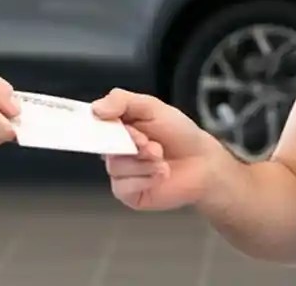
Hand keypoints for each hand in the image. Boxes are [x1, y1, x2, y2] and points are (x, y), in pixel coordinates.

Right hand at [92, 88, 216, 210]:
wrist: (202, 162)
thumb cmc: (178, 132)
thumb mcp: (152, 107)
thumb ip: (123, 101)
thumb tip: (96, 109)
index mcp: (115, 126)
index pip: (93, 123)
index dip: (100, 124)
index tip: (115, 124)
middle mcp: (113, 150)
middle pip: (103, 145)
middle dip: (132, 143)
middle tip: (152, 144)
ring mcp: (119, 173)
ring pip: (115, 166)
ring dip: (143, 162)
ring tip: (162, 158)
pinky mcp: (128, 193)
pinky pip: (123, 186)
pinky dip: (145, 178)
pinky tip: (161, 173)